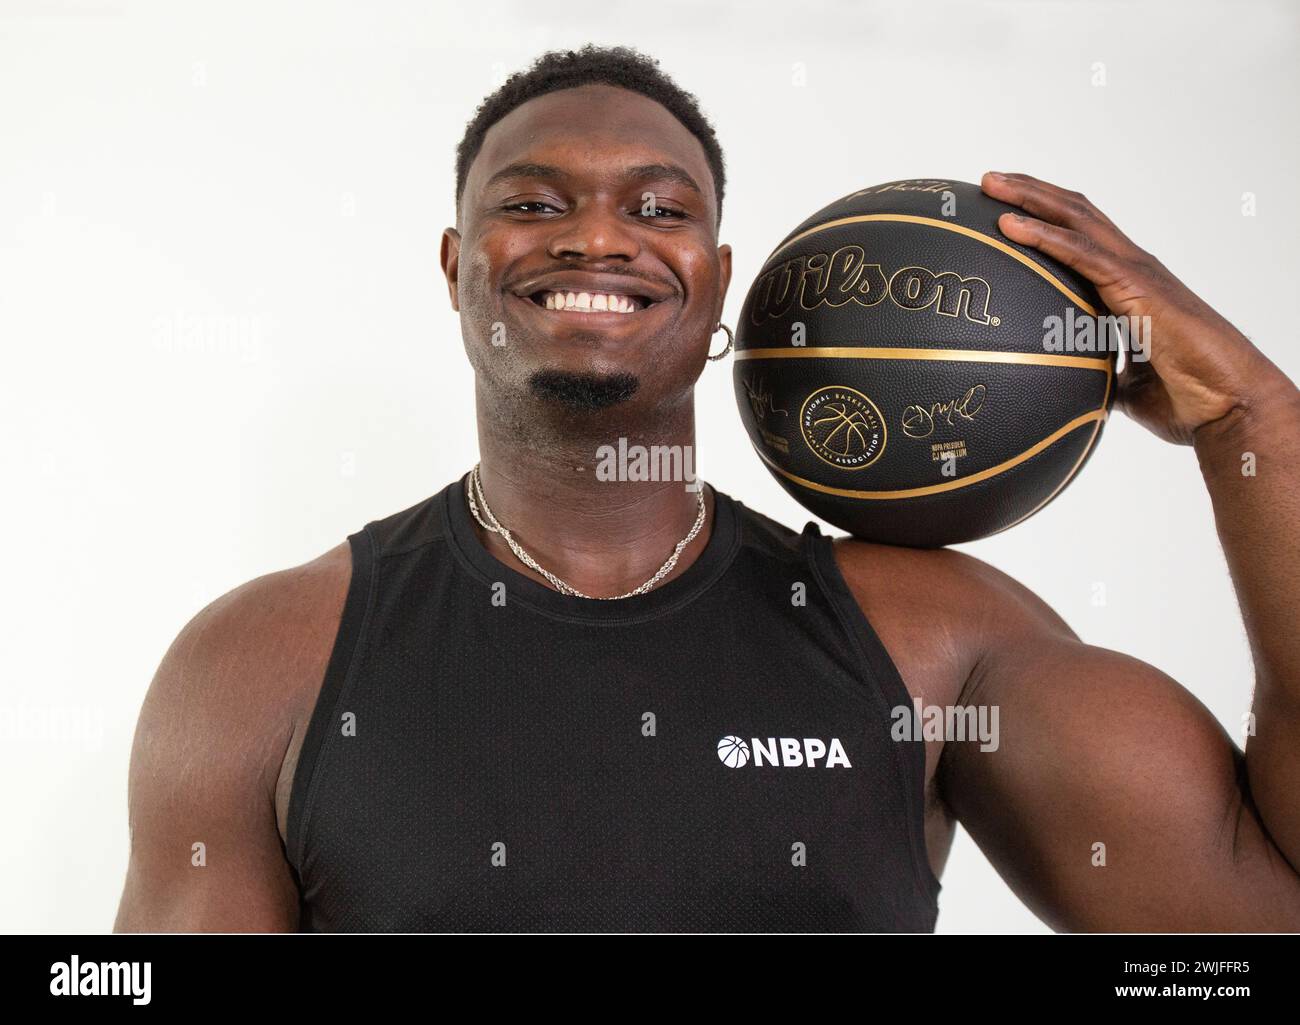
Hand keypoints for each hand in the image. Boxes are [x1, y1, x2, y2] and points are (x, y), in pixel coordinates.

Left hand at [980, 171, 1288, 445]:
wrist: (1227, 406)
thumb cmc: (1188, 400)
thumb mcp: (1125, 388)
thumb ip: (1097, 378)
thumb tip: (1070, 390)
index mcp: (1128, 286)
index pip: (1082, 236)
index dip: (1046, 216)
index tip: (1004, 207)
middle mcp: (1132, 268)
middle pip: (1075, 213)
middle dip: (1030, 192)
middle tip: (987, 179)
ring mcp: (1136, 272)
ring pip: (1076, 219)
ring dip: (1030, 198)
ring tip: (990, 182)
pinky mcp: (1136, 286)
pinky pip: (1082, 253)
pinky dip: (1043, 236)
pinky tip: (1010, 226)